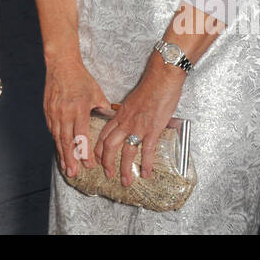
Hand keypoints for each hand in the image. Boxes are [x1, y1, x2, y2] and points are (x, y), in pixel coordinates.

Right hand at [43, 56, 111, 177]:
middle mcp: (65, 113)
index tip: (89, 165)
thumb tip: (111, 120)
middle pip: (67, 141)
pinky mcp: (47, 111)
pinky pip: (52, 130)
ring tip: (66, 167)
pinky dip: (56, 141)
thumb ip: (104, 108)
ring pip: (58, 138)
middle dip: (71, 159)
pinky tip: (60, 150)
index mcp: (79, 109)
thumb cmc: (81, 78)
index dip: (85, 152)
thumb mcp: (96, 92)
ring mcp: (54, 112)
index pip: (81, 136)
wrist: (61, 65)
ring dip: (62, 154)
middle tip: (74, 173)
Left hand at [93, 62, 185, 186]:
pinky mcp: (152, 129)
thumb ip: (130, 112)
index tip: (98, 158)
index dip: (99, 148)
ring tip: (126, 181)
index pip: (104, 133)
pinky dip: (145, 164)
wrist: (161, 78)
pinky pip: (147, 150)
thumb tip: (131, 119)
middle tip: (108, 174)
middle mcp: (126, 122)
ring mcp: (138, 127)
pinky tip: (145, 173)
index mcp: (120, 114)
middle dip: (107, 163)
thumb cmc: (150, 86)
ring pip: (126, 152)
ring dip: (125, 169)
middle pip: (109, 145)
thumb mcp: (133, 100)